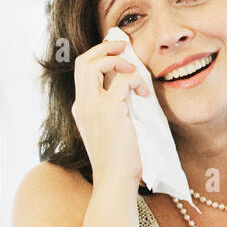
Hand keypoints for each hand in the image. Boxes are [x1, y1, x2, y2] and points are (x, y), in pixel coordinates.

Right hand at [70, 37, 151, 184]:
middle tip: (124, 47)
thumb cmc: (118, 158)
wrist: (115, 179)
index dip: (99, 55)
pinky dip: (137, 80)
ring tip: (134, 71)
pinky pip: (123, 80)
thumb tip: (127, 84)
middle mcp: (82, 104)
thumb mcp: (111, 127)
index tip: (118, 54)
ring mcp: (92, 106)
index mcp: (81, 107)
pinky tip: (145, 94)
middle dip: (105, 47)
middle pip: (83, 61)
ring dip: (118, 60)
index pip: (83, 71)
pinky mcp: (108, 110)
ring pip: (95, 64)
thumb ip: (113, 106)